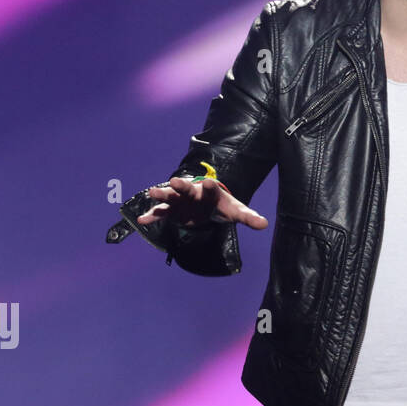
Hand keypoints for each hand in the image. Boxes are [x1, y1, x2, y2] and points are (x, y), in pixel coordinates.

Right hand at [136, 176, 269, 229]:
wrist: (209, 204)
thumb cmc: (223, 205)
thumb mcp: (236, 211)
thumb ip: (249, 217)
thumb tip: (264, 224)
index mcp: (210, 192)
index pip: (211, 188)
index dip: (210, 186)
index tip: (210, 182)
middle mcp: (193, 193)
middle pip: (187, 188)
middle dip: (181, 185)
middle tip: (174, 181)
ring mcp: (181, 201)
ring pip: (170, 197)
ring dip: (161, 195)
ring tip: (152, 192)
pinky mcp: (172, 211)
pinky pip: (161, 213)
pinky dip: (152, 215)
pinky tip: (142, 220)